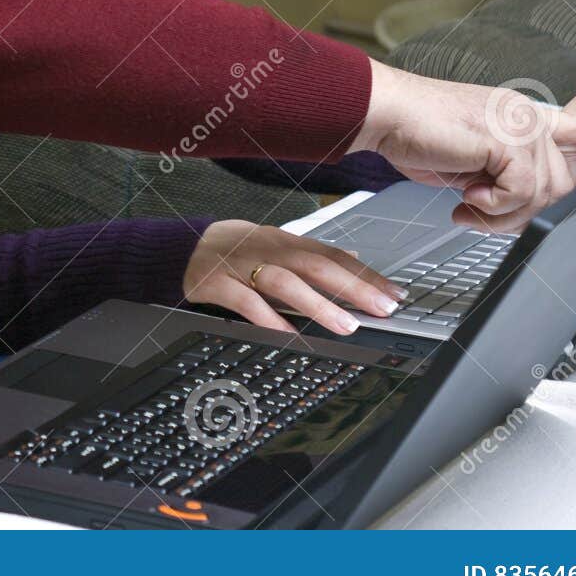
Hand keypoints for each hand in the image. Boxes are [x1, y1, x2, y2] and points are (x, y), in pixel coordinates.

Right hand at [183, 219, 407, 337]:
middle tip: (381, 308)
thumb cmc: (235, 251)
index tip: (393, 294)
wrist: (182, 248)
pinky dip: (268, 318)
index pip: (333, 255)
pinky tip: (287, 334)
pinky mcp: (217, 283)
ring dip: (318, 304)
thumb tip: (353, 262)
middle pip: (315, 264)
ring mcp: (241, 265)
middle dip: (353, 287)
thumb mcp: (275, 248)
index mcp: (285, 241)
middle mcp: (267, 248)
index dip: (365, 274)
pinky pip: (245, 301)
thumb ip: (310, 258)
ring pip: (284, 280)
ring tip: (346, 325)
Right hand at [352, 61, 575, 232]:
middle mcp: (530, 117)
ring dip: (502, 215)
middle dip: (523, 213)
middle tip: (481, 214)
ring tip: (469, 208)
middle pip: (562, 185)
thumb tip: (525, 200)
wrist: (388, 113)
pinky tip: (465, 199)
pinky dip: (491, 206)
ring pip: (543, 195)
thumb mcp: (473, 155)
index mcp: (524, 116)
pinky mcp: (508, 138)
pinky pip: (520, 193)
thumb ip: (506, 171)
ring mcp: (522, 124)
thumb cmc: (420, 132)